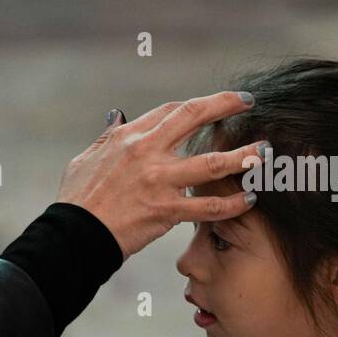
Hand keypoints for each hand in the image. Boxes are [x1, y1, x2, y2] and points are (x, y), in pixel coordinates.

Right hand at [57, 91, 263, 258]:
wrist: (74, 235)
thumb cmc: (77, 200)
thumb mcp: (86, 158)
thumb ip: (108, 135)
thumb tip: (117, 115)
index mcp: (130, 137)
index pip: (171, 111)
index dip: (198, 104)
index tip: (217, 103)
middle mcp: (147, 152)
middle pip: (194, 117)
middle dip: (225, 104)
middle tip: (248, 101)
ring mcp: (160, 181)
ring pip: (212, 163)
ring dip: (243, 156)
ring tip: (264, 153)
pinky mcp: (167, 211)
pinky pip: (209, 207)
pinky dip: (233, 204)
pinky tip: (250, 199)